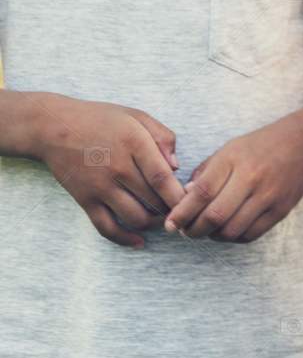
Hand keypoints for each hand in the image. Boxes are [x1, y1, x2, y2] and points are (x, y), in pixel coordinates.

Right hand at [30, 93, 184, 247]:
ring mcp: (100, 187)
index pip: (162, 178)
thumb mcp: (137, 117)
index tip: (193, 201)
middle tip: (183, 210)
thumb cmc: (101, 120)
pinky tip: (140, 241)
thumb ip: (163, 137)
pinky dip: (125, 239)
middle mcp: (117, 168)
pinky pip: (107, 228)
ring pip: (135, 218)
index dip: (179, 195)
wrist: (54, 127)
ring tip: (164, 218)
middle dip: (173, 209)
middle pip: (153, 200)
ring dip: (154, 223)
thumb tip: (177, 166)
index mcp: (134, 144)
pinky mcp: (85, 200)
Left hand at [163, 114, 302, 241]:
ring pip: (231, 230)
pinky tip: (227, 230)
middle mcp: (251, 179)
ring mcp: (268, 196)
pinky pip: (250, 234)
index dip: (182, 213)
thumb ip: (205, 174)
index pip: (201, 193)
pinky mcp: (281, 210)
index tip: (171, 224)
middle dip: (194, 230)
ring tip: (206, 231)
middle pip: (215, 216)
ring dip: (213, 236)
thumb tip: (185, 199)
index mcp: (234, 160)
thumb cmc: (260, 145)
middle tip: (185, 231)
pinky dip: (233, 237)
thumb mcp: (229, 149)